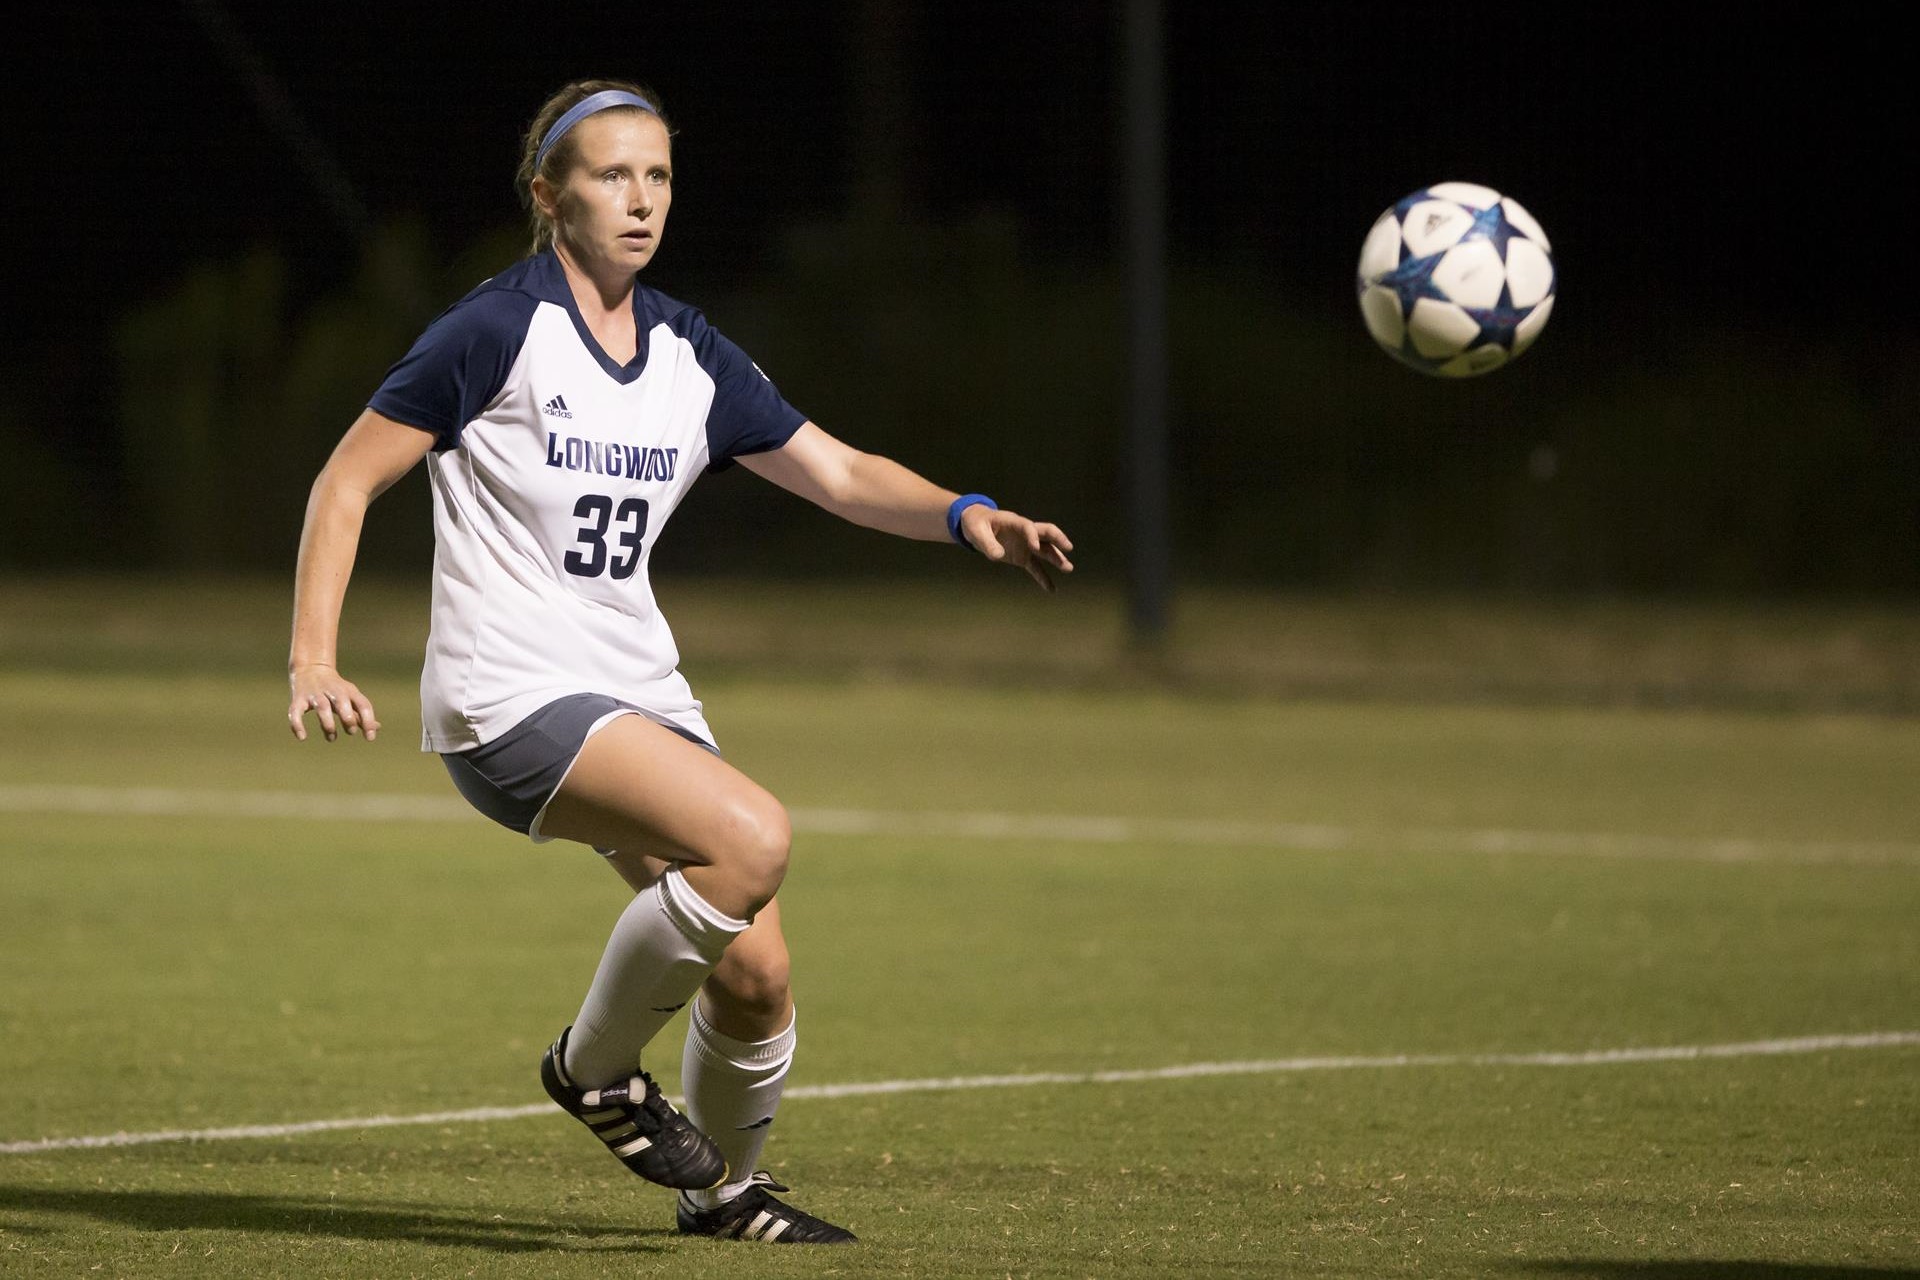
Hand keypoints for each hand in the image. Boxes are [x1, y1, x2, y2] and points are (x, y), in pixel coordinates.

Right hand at [288, 663, 380, 742]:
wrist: (311, 668)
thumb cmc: (335, 688)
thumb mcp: (350, 697)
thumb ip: (361, 713)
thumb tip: (376, 728)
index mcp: (349, 692)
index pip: (363, 705)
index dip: (368, 721)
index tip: (370, 738)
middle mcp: (333, 691)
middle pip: (342, 703)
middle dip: (348, 718)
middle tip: (351, 731)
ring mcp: (315, 695)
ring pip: (322, 708)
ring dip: (328, 724)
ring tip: (332, 738)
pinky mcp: (298, 699)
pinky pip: (296, 712)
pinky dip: (297, 725)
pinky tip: (302, 737)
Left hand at [960, 506, 1075, 591]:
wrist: (976, 526)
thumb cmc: (977, 524)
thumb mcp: (976, 532)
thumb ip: (987, 543)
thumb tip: (998, 555)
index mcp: (1014, 522)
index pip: (1028, 526)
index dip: (1032, 536)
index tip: (1035, 547)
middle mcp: (1025, 533)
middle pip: (1046, 533)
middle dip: (1058, 540)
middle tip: (1069, 548)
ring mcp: (1026, 545)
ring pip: (1045, 551)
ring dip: (1056, 558)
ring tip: (1068, 568)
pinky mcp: (1022, 557)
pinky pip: (1035, 568)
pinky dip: (1043, 578)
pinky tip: (1052, 589)